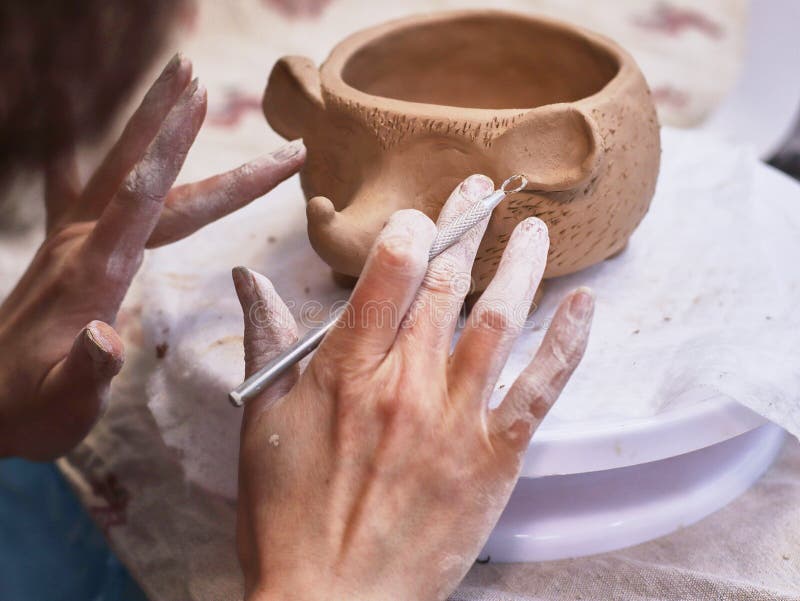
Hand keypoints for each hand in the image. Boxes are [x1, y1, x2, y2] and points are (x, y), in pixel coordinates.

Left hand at [0, 53, 304, 459]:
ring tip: (177, 85)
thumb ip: (88, 372)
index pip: (141, 202)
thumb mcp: (65, 406)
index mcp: (93, 275)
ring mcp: (69, 242)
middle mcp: (80, 245)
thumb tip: (107, 340)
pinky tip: (100, 127)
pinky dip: (97, 152)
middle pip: (141, 177)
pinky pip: (82, 187)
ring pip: (118, 172)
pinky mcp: (64, 250)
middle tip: (201, 80)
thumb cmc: (30, 410)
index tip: (200, 103)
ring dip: (148, 126)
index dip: (172, 150)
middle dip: (175, 129)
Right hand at [234, 174, 593, 600]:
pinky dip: (568, 342)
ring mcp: (456, 417)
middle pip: (446, 281)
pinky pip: (541, 387)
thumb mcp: (262, 422)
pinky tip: (585, 303)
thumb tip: (248, 278)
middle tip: (479, 191)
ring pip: (499, 319)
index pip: (392, 268)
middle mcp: (406, 382)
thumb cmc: (288, 516)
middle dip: (464, 226)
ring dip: (520, 264)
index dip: (411, 229)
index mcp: (346, 368)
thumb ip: (266, 341)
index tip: (419, 216)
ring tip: (534, 228)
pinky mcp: (494, 456)